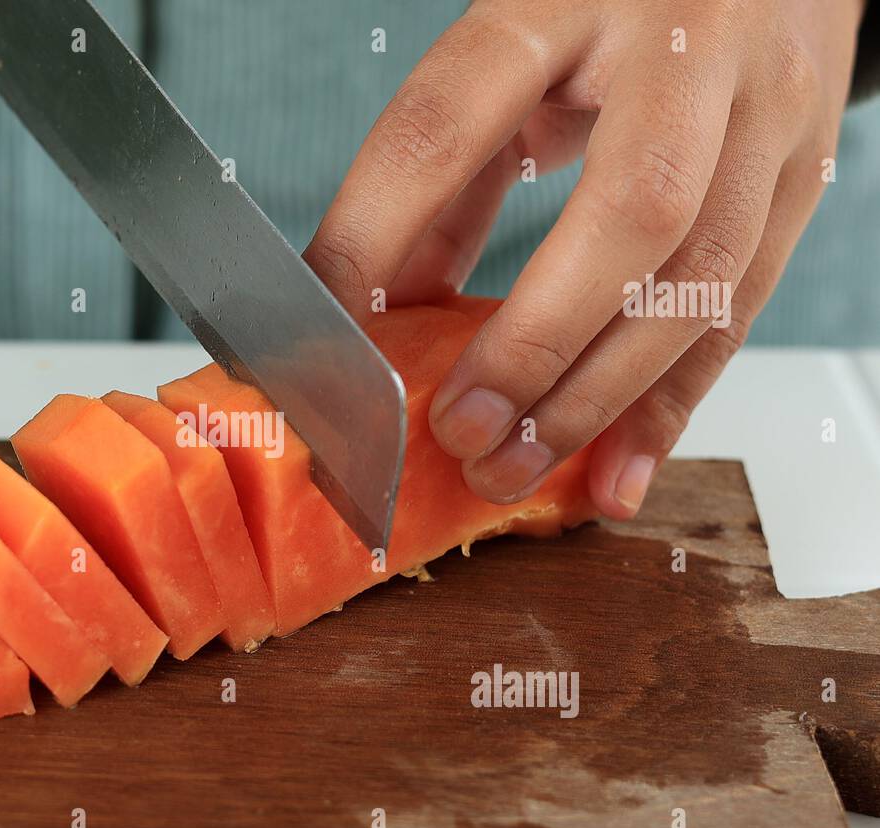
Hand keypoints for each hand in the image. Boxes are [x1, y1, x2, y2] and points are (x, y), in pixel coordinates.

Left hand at [304, 0, 863, 517]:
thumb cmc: (613, 4)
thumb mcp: (511, 54)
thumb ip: (447, 174)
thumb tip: (380, 307)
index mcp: (560, 0)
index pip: (446, 124)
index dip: (374, 237)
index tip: (328, 337)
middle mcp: (681, 48)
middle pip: (628, 212)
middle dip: (536, 345)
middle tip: (461, 433)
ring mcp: (766, 107)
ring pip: (701, 279)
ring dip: (600, 400)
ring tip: (517, 470)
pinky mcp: (807, 169)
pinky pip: (742, 309)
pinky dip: (671, 407)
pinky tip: (614, 473)